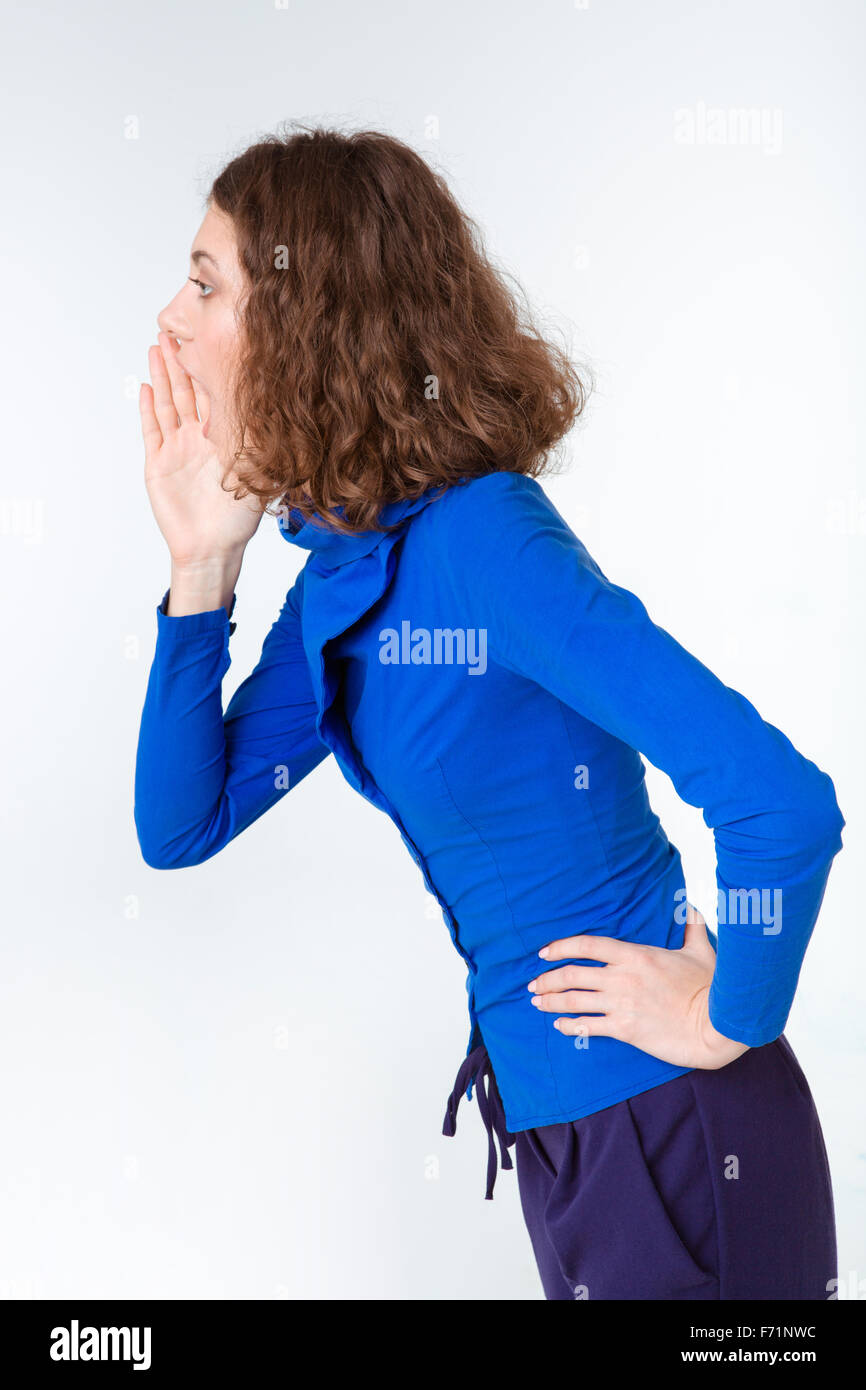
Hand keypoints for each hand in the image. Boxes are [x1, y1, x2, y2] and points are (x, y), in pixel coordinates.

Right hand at [139, 330, 263, 565]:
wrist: (211, 548)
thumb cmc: (237, 520)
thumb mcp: (260, 478)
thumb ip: (267, 449)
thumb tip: (290, 422)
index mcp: (225, 439)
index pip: (217, 396)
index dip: (212, 369)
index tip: (211, 341)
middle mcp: (200, 439)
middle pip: (188, 391)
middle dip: (181, 361)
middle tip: (175, 330)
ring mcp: (177, 449)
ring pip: (168, 403)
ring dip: (162, 375)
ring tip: (156, 347)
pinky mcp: (158, 463)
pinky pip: (152, 429)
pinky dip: (148, 408)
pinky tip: (146, 386)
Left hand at [526, 903, 750, 1070]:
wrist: (715, 1025)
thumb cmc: (710, 987)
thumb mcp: (702, 950)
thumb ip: (692, 926)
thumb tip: (692, 906)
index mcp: (636, 955)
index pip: (587, 945)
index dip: (561, 947)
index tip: (544, 952)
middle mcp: (622, 978)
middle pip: (572, 974)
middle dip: (547, 979)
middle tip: (533, 984)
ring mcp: (622, 1004)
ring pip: (574, 1001)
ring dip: (551, 1001)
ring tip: (537, 1003)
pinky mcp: (625, 1029)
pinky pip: (588, 1026)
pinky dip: (569, 1025)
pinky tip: (560, 1026)